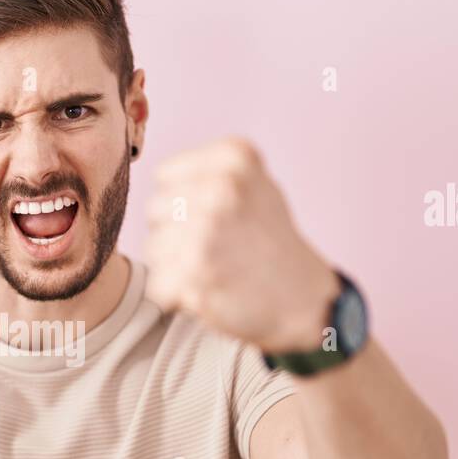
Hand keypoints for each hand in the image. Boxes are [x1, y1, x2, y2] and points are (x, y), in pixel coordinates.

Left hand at [144, 138, 339, 352]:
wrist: (303, 299)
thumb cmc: (270, 240)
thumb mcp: (253, 183)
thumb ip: (205, 171)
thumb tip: (156, 179)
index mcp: (235, 159)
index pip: (165, 176)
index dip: (183, 201)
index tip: (216, 217)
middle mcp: (220, 190)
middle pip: (156, 210)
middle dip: (176, 231)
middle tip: (215, 246)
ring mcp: (206, 234)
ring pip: (153, 248)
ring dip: (175, 265)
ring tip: (214, 267)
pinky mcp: (195, 277)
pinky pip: (158, 284)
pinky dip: (176, 295)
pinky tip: (209, 289)